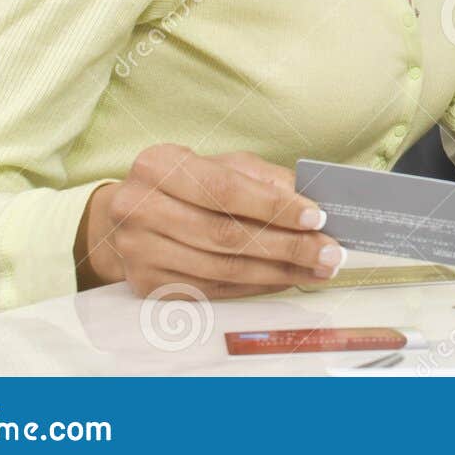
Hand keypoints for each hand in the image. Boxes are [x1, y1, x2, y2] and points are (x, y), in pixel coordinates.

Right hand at [75, 145, 342, 298]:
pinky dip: (256, 286)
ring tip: (318, 268)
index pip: (224, 189)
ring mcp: (140, 252)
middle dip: (287, 246)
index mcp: (158, 165)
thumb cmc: (184, 184)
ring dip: (279, 272)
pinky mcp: (148, 285)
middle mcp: (140, 208)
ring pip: (223, 269)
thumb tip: (313, 200)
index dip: (273, 205)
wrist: (125, 217)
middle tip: (330, 251)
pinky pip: (214, 290)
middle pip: (226, 235)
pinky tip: (286, 279)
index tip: (316, 216)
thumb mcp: (219, 165)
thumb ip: (264, 179)